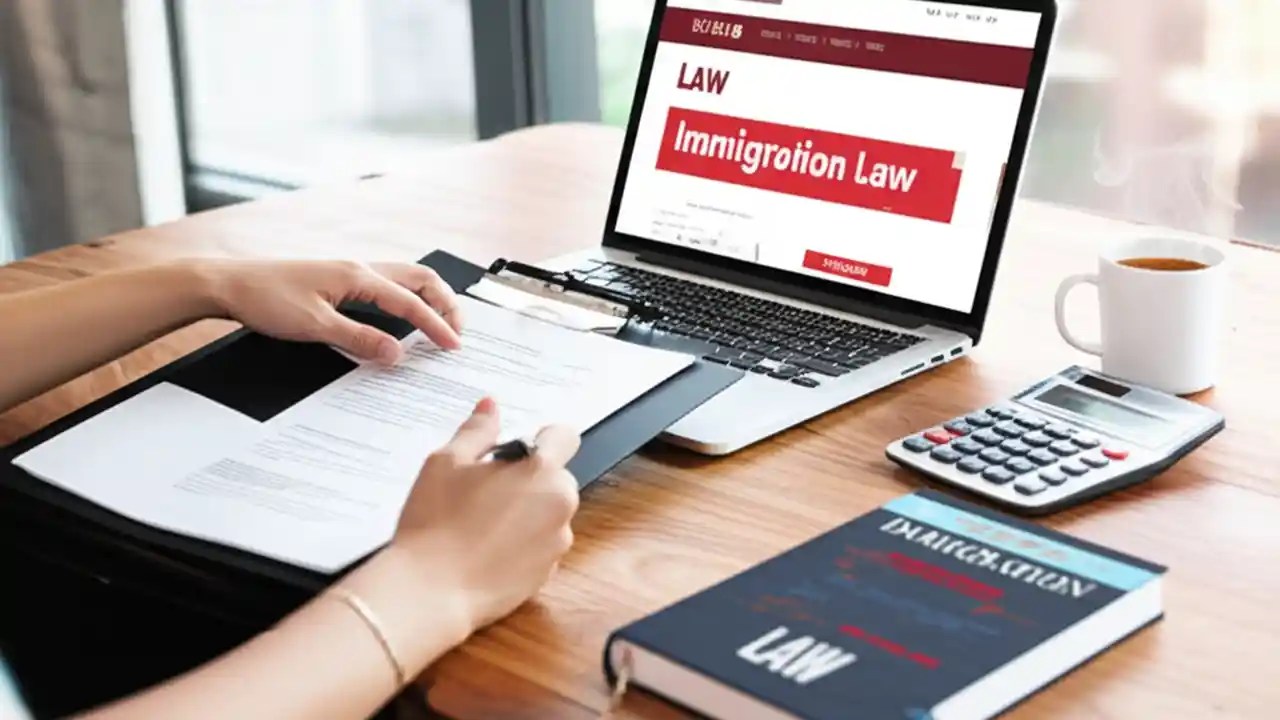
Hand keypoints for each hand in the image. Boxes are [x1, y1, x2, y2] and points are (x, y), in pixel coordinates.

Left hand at [202, 259, 462, 362]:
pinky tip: (404, 315)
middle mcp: (359, 268)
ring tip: (441, 322)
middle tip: (458, 330)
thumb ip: (359, 340)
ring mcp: (350, 272)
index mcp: (358, 276)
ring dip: (429, 297)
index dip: (436, 325)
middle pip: (419, 278)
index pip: (410, 301)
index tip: (453, 346)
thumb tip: (396, 353)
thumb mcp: (314, 326)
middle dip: (445, 302)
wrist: (229, 284)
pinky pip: (387, 285)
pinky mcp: (340, 280)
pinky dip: (407, 298)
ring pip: (405, 278)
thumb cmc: (265, 299)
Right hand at [393, 397, 580, 630]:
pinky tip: (487, 551)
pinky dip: (522, 545)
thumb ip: (476, 430)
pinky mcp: (548, 574)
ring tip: (481, 525)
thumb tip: (490, 407)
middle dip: (527, 480)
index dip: (542, 438)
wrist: (431, 591)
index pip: (564, 436)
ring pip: (547, 514)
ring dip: (526, 514)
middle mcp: (560, 505)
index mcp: (542, 470)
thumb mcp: (446, 462)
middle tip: (484, 490)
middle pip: (554, 478)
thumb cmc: (435, 524)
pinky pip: (540, 547)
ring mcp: (557, 543)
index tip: (518, 450)